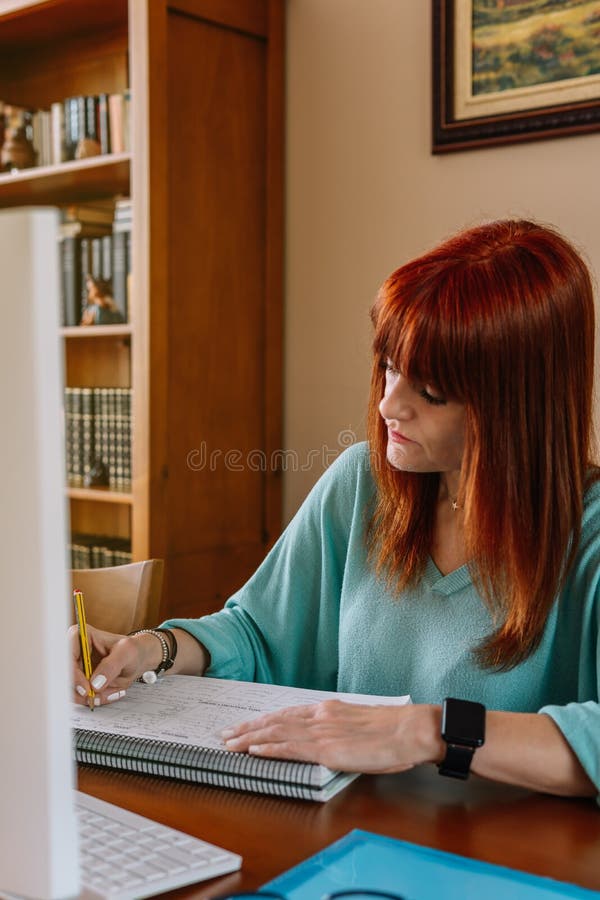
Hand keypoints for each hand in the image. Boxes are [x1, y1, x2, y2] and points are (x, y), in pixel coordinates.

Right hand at [69, 625, 158, 706]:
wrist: (137, 659)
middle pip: (63, 676)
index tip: (87, 689)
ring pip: (69, 689)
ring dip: (89, 698)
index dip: (73, 675)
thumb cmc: (132, 650)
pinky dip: (94, 699)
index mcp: (80, 635)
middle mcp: (73, 651)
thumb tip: (94, 684)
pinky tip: (109, 693)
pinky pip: (78, 696)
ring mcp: (74, 667)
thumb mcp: (126, 653)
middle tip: (98, 697)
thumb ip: (111, 666)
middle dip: (81, 692)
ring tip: (111, 692)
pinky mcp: (78, 680)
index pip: (66, 656)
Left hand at [221, 700, 443, 772]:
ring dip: (249, 739)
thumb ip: (340, 728)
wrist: (410, 730)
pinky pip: (291, 748)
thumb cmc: (394, 730)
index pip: (287, 713)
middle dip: (247, 728)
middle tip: (225, 734)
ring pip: (276, 733)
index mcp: (328, 709)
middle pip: (275, 720)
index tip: (246, 725)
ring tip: (230, 743)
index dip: (264, 720)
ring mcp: (322, 733)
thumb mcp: (360, 723)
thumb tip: (329, 740)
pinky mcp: (327, 750)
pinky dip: (269, 748)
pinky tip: (253, 750)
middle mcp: (320, 716)